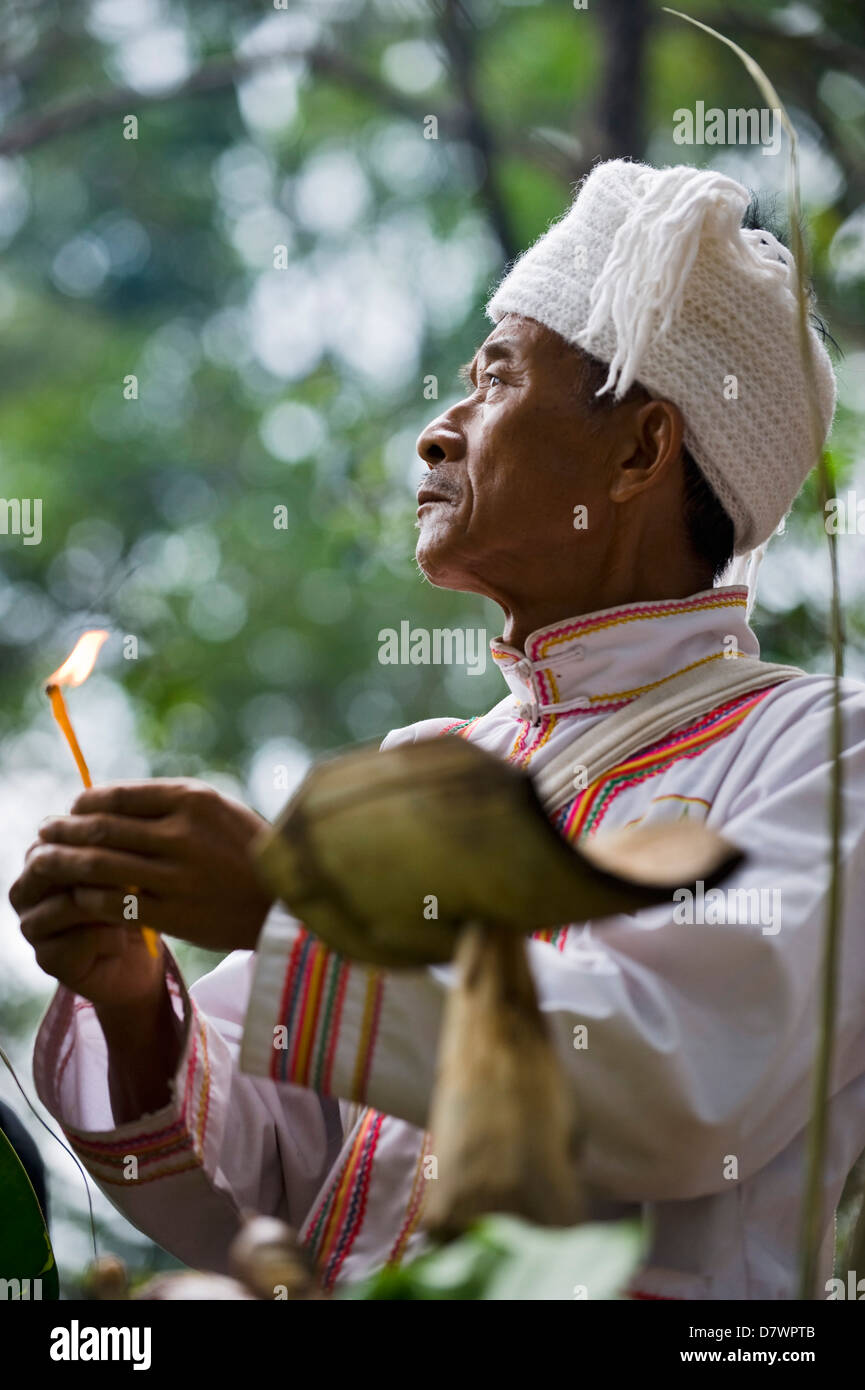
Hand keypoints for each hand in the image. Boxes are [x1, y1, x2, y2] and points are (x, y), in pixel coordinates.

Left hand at [10, 781, 274, 967]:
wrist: (288, 903)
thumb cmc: (250, 851)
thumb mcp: (218, 810)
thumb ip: (170, 804)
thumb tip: (109, 803)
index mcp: (193, 799)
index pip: (117, 795)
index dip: (83, 803)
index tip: (71, 810)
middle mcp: (183, 833)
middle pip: (101, 828)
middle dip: (64, 831)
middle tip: (44, 832)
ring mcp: (178, 875)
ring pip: (99, 865)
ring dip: (64, 863)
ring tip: (46, 863)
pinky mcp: (175, 913)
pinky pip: (115, 902)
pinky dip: (88, 897)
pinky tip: (78, 895)